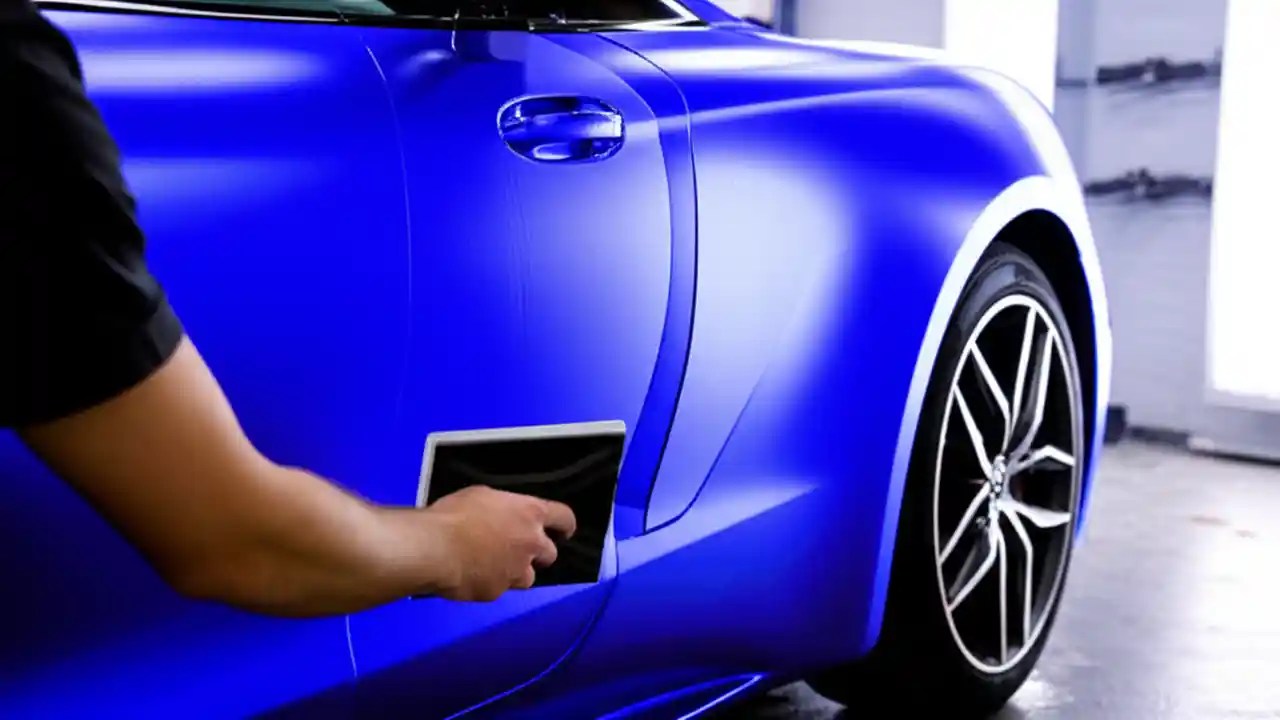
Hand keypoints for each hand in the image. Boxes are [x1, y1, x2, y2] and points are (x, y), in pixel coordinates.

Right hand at [425, 486, 576, 601]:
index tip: (564, 532)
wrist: (435, 548)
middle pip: (550, 553)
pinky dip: (489, 584)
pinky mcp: (498, 592)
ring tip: (492, 566)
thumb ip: (502, 509)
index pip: (564, 518)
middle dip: (538, 553)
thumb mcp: (482, 496)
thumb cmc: (455, 513)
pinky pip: (499, 589)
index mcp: (530, 513)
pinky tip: (471, 577)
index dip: (565, 525)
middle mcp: (531, 544)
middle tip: (518, 550)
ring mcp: (516, 571)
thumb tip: (500, 517)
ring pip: (527, 577)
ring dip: (515, 572)